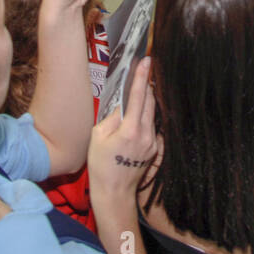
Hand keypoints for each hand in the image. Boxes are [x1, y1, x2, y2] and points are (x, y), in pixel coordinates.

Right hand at [87, 55, 157, 195]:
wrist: (115, 193)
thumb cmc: (101, 166)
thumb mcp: (98, 138)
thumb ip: (111, 118)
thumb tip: (122, 105)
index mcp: (130, 130)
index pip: (138, 96)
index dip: (141, 76)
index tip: (146, 60)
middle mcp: (146, 134)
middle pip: (149, 102)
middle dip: (146, 85)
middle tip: (144, 69)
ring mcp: (153, 142)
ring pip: (152, 113)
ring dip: (147, 100)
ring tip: (140, 89)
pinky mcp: (155, 148)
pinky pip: (152, 126)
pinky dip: (146, 116)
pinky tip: (138, 115)